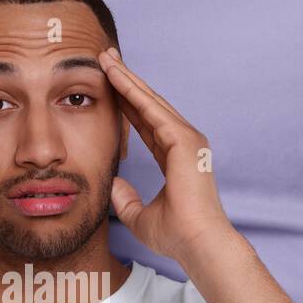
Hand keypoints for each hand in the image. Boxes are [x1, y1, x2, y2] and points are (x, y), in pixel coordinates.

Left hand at [97, 47, 235, 262]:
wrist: (197, 244)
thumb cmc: (176, 236)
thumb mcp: (139, 216)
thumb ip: (125, 199)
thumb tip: (111, 183)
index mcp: (176, 158)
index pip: (145, 124)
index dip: (126, 104)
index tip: (109, 86)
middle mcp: (184, 144)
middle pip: (149, 105)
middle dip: (126, 81)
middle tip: (106, 58)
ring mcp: (187, 139)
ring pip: (150, 101)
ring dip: (127, 79)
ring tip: (105, 58)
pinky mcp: (185, 140)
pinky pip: (152, 109)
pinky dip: (133, 91)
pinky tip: (115, 75)